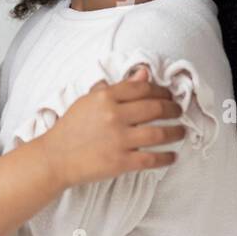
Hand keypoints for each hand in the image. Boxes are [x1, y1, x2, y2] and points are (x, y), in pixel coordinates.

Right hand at [40, 67, 184, 189]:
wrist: (54, 158)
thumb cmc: (70, 128)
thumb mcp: (89, 101)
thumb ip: (116, 87)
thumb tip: (143, 73)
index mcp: (105, 97)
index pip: (143, 88)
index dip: (161, 90)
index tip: (168, 95)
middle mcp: (114, 115)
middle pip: (156, 108)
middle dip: (173, 109)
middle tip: (179, 111)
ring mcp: (119, 139)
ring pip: (159, 133)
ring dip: (176, 132)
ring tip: (181, 132)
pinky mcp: (121, 162)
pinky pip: (152, 159)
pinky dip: (166, 158)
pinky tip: (173, 156)